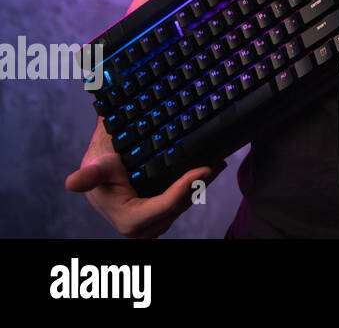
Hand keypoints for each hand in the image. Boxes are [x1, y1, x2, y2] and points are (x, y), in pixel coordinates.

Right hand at [65, 117, 225, 237]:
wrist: (104, 164)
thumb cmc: (100, 165)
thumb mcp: (96, 166)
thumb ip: (90, 176)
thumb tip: (73, 182)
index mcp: (126, 219)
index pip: (162, 208)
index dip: (183, 191)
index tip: (202, 170)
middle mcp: (141, 225)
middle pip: (177, 209)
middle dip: (196, 189)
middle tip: (213, 166)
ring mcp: (153, 220)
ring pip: (183, 206)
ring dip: (200, 187)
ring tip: (216, 165)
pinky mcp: (162, 212)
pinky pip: (183, 201)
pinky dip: (196, 186)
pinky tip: (211, 169)